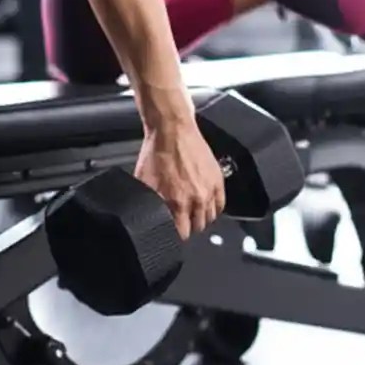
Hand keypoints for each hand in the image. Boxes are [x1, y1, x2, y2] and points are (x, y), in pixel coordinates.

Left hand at [134, 118, 226, 238]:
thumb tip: (144, 216)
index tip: (172, 232)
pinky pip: (221, 204)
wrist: (171, 129)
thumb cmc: (157, 152)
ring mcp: (209, 189)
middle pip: (197, 228)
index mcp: (177, 202)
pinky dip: (214, 207)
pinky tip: (206, 205)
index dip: (176, 235)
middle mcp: (196, 199)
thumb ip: (147, 203)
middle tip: (181, 221)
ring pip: (210, 218)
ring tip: (192, 213)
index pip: (182, 234)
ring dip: (201, 218)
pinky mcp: (218, 179)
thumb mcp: (143, 182)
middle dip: (188, 227)